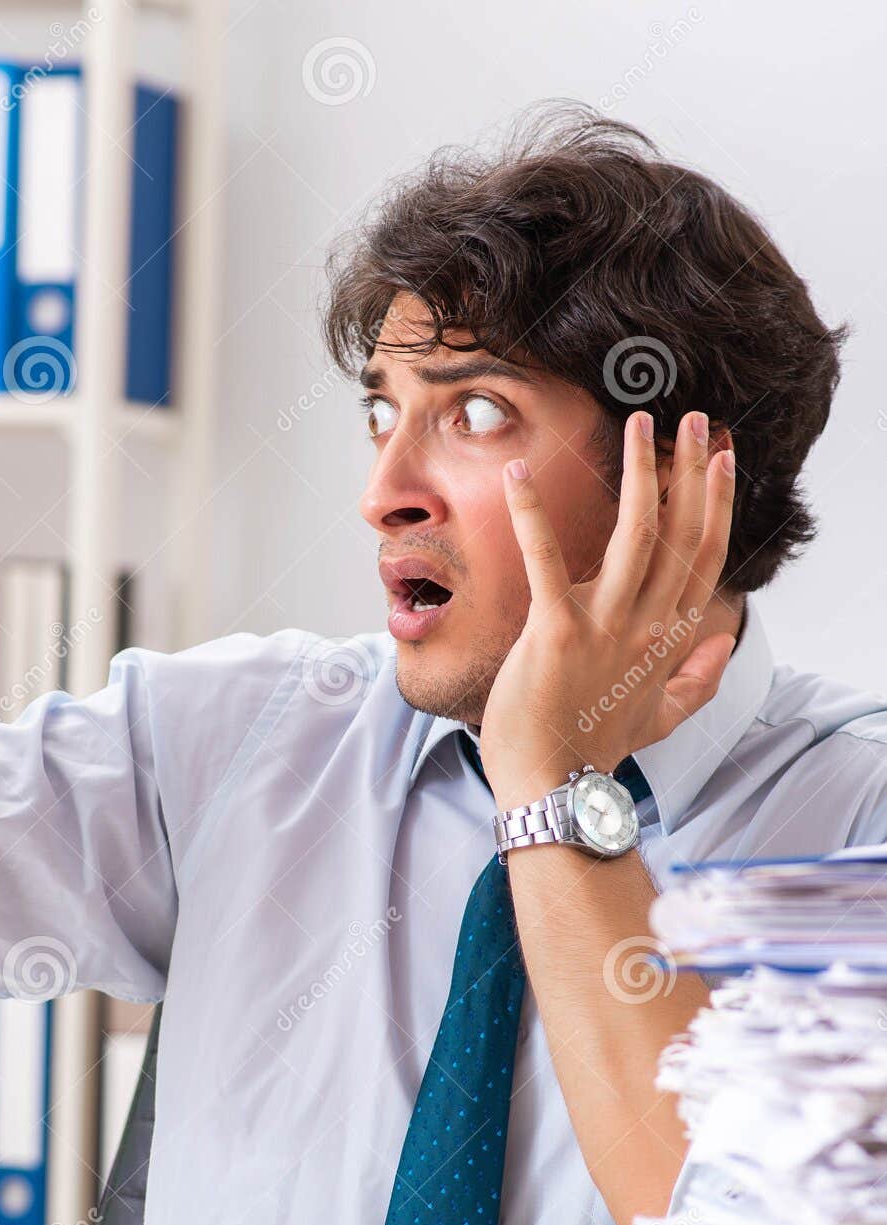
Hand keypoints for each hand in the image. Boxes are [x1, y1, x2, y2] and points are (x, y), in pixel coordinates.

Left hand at [480, 410, 737, 808]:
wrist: (555, 787)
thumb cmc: (596, 750)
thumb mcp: (659, 718)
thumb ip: (695, 682)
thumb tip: (724, 650)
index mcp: (668, 640)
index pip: (703, 557)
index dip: (715, 504)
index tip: (721, 459)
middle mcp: (646, 626)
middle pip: (681, 533)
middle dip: (690, 471)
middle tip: (694, 419)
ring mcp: (604, 627)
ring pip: (636, 534)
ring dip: (641, 473)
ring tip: (641, 423)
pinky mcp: (556, 631)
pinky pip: (545, 560)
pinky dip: (530, 514)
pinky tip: (518, 472)